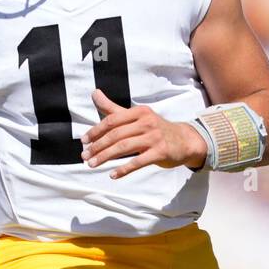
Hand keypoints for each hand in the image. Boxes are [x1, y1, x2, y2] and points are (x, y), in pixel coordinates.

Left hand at [82, 89, 207, 178]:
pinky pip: (138, 162)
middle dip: (98, 146)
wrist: (184, 141)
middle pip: (116, 134)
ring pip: (124, 147)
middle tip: (85, 156)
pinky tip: (113, 175)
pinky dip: (124, 169)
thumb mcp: (136, 117)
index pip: (112, 120)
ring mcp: (154, 138)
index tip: (83, 141)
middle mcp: (147, 122)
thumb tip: (94, 93)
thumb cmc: (155, 129)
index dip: (96, 131)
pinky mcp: (160, 152)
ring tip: (93, 164)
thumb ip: (113, 108)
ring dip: (106, 157)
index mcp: (139, 112)